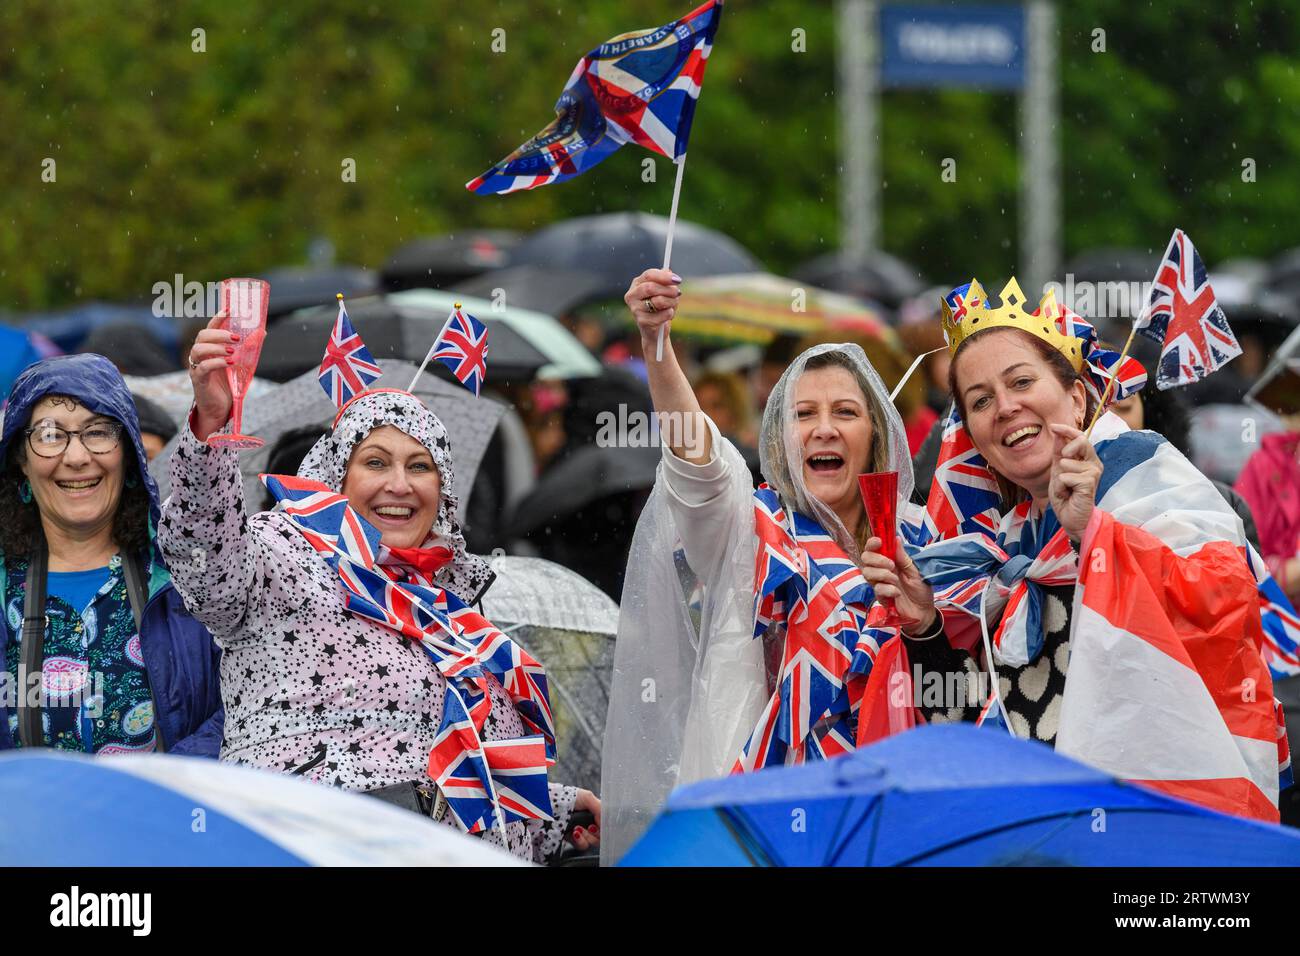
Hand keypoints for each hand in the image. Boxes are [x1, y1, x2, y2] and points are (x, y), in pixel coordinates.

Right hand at [188, 311, 237, 440]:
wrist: (219, 408)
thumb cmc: (227, 384)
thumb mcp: (240, 364)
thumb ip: (248, 349)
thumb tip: (262, 332)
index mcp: (209, 349)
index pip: (210, 328)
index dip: (217, 318)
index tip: (229, 310)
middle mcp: (199, 355)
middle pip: (202, 336)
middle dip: (219, 334)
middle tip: (236, 338)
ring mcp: (197, 367)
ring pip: (198, 349)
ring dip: (216, 347)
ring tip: (232, 352)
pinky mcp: (198, 380)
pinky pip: (203, 367)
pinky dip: (217, 363)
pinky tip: (229, 363)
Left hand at [568, 788, 600, 850]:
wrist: (549, 804)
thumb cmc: (567, 797)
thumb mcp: (588, 797)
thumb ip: (601, 808)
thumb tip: (606, 821)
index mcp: (593, 812)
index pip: (605, 823)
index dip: (604, 826)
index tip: (601, 825)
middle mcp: (588, 822)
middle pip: (600, 835)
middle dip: (596, 833)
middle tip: (590, 827)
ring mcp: (581, 832)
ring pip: (592, 842)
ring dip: (587, 836)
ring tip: (578, 828)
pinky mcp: (572, 839)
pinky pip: (582, 845)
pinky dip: (580, 840)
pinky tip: (575, 833)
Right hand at [624, 268, 680, 348]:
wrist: (657, 329)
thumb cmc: (661, 307)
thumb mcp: (664, 290)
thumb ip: (665, 280)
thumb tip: (668, 271)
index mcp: (637, 284)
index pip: (649, 275)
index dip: (664, 276)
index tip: (677, 280)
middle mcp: (632, 295)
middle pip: (651, 287)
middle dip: (668, 289)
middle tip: (678, 292)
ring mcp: (635, 309)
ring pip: (658, 301)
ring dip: (671, 302)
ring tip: (672, 305)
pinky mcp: (642, 321)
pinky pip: (662, 314)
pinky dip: (670, 314)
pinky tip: (668, 315)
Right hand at [860, 535, 936, 634]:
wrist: (924, 612)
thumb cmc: (921, 590)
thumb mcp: (916, 571)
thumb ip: (904, 557)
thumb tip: (896, 539)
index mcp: (891, 561)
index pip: (874, 549)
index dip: (872, 543)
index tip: (879, 542)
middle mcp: (882, 570)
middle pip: (865, 558)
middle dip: (877, 559)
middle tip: (891, 565)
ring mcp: (879, 583)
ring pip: (867, 573)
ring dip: (883, 575)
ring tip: (896, 581)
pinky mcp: (880, 597)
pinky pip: (877, 589)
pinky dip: (888, 590)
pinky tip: (897, 593)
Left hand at [1047, 423, 1102, 542]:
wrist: (1071, 519)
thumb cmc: (1066, 496)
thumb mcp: (1058, 471)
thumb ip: (1059, 453)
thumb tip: (1058, 433)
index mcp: (1087, 459)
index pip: (1080, 437)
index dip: (1067, 430)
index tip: (1053, 427)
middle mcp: (1094, 463)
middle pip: (1081, 441)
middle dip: (1065, 450)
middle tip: (1062, 465)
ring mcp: (1094, 472)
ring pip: (1066, 462)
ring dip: (1058, 478)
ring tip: (1066, 489)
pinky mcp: (1090, 482)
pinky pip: (1065, 476)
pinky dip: (1060, 486)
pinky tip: (1068, 494)